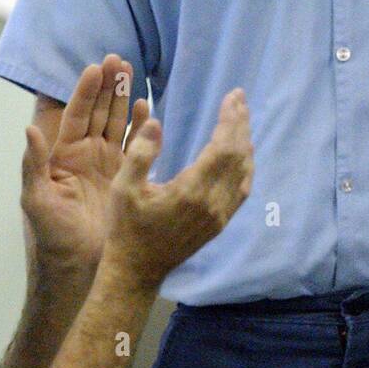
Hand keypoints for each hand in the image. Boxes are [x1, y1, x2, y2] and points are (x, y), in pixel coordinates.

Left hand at [22, 55, 148, 269]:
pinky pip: (136, 145)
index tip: (96, 68)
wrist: (81, 266)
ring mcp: (108, 165)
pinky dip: (142, 126)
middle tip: (119, 60)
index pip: (76, 115)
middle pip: (99, 112)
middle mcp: (86, 155)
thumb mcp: (36, 199)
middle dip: (108, 86)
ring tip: (132, 72)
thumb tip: (29, 129)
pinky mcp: (128, 177)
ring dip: (125, 98)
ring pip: (118, 123)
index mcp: (63, 156)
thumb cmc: (53, 236)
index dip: (86, 91)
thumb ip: (32, 164)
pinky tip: (147, 107)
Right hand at [102, 89, 252, 290]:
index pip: (223, 147)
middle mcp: (213, 203)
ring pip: (244, 173)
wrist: (137, 270)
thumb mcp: (122, 188)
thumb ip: (139, 154)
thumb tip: (156, 122)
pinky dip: (246, 167)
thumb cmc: (126, 227)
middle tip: (240, 99)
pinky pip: (242, 191)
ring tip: (242, 119)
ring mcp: (220, 215)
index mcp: (191, 191)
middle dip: (241, 124)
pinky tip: (243, 155)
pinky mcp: (220, 223)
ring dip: (245, 143)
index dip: (231, 120)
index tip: (233, 97)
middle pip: (239, 156)